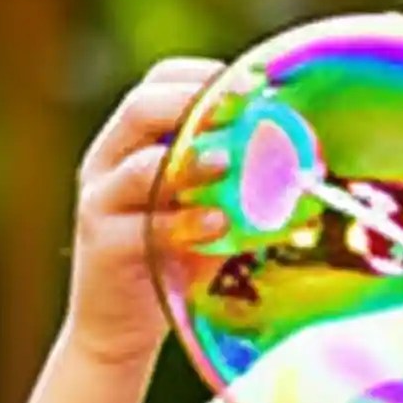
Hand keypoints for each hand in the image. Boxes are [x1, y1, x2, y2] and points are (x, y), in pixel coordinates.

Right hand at [64, 57, 230, 365]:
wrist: (119, 327)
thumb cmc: (173, 257)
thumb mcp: (204, 206)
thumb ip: (234, 178)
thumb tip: (302, 157)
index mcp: (130, 141)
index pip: (157, 84)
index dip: (201, 75)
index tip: (252, 81)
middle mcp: (107, 162)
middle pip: (141, 110)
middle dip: (193, 103)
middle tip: (242, 111)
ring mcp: (101, 202)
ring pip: (137, 166)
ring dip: (189, 161)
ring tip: (228, 161)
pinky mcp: (104, 245)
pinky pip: (142, 226)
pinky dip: (183, 223)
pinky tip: (218, 224)